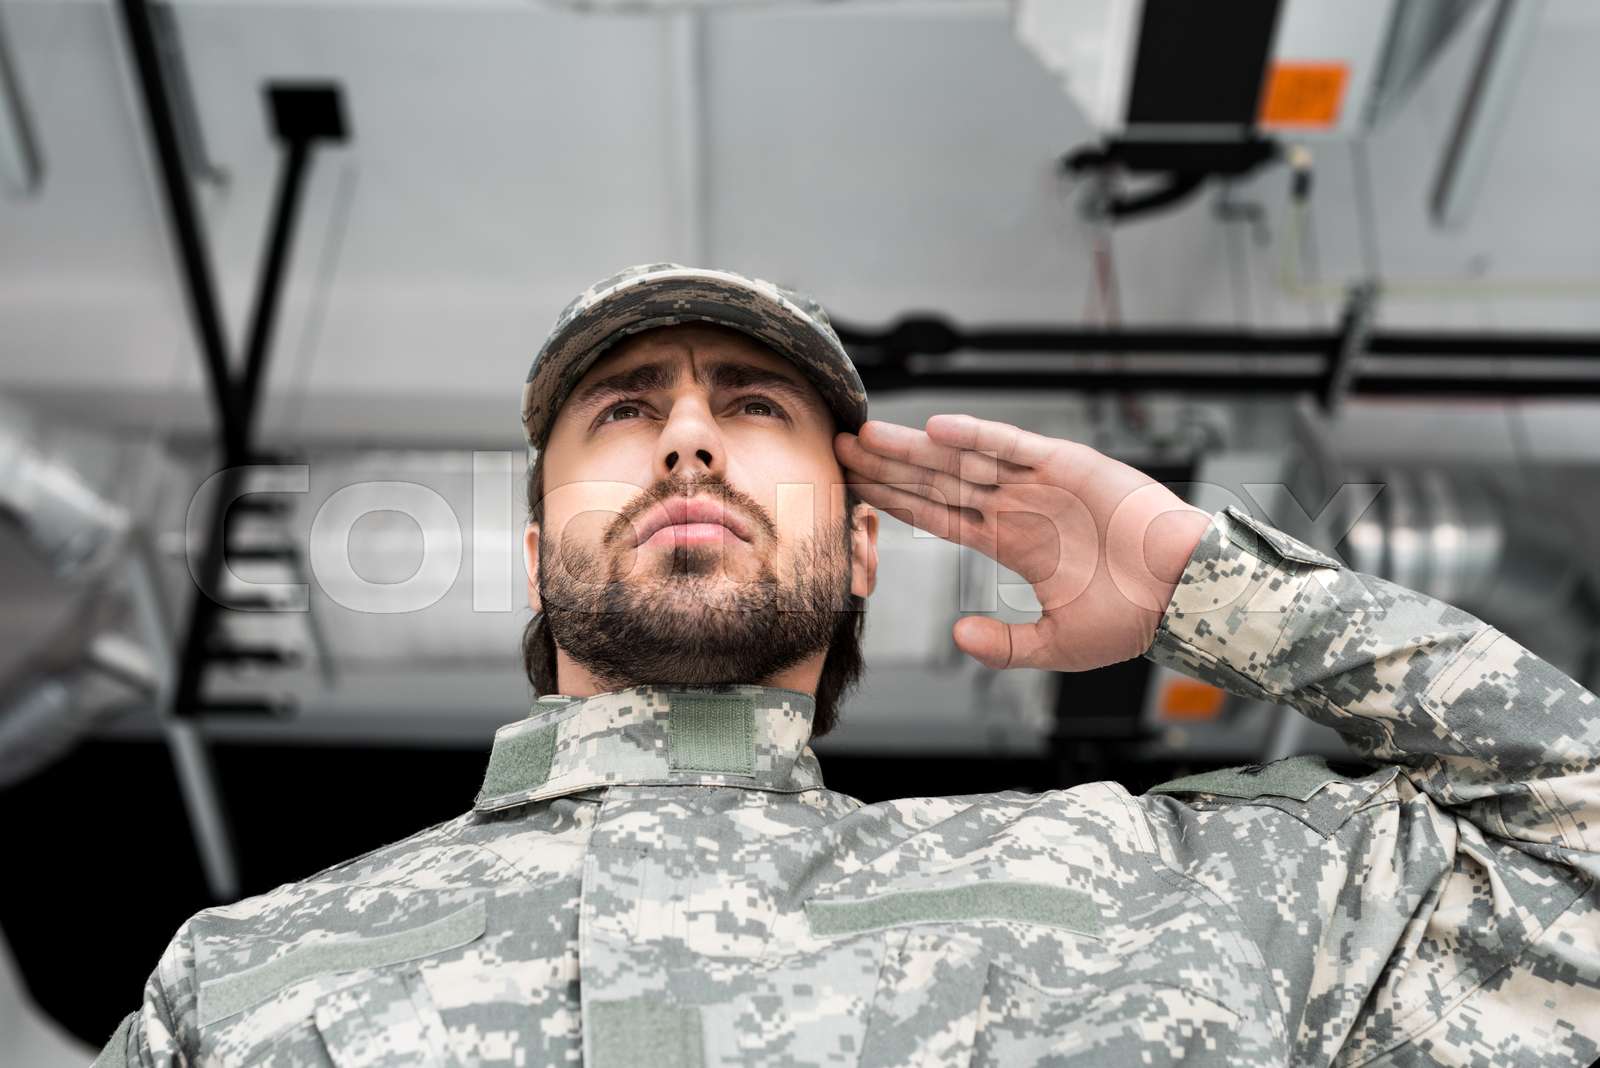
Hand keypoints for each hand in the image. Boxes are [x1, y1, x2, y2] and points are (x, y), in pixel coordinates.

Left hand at [835, 415, 1211, 672]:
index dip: (894, 501)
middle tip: (840, 448)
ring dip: (917, 447)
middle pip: (938, 480)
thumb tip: (957, 636)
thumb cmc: (1129, 618)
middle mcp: (1016, 506)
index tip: (853, 489)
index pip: (937, 516)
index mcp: (1010, 541)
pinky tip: (937, 428)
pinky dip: (977, 434)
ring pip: (964, 458)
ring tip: (868, 434)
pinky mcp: (1068, 465)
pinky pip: (1013, 445)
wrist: (1184, 594)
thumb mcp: (1054, 644)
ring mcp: (1039, 483)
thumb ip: (1003, 645)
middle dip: (889, 466)